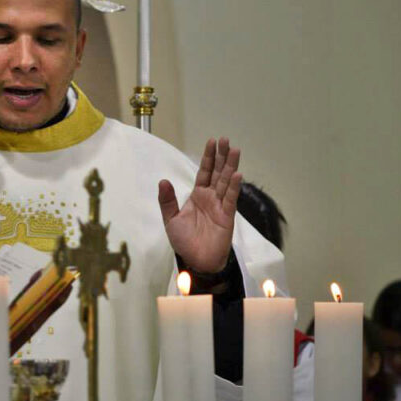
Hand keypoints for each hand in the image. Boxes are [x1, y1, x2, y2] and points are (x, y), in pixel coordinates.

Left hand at [158, 137, 241, 272]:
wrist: (196, 261)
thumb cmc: (184, 241)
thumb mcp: (170, 219)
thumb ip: (168, 200)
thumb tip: (163, 180)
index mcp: (197, 196)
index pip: (204, 172)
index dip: (208, 157)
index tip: (212, 142)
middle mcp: (210, 197)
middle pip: (218, 172)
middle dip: (221, 156)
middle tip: (226, 139)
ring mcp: (220, 205)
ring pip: (226, 181)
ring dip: (230, 166)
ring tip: (235, 150)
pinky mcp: (227, 216)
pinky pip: (230, 199)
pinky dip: (233, 186)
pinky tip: (237, 174)